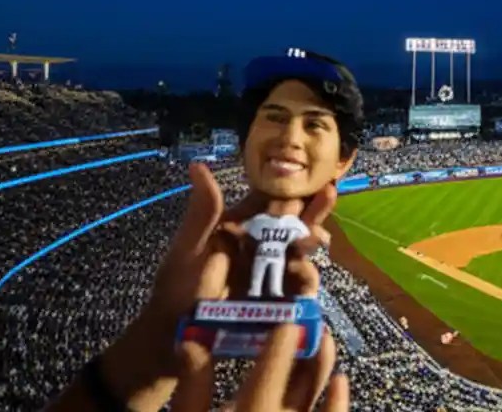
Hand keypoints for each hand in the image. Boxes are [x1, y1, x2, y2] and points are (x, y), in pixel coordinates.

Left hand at [96, 165, 334, 410]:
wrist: (174, 338)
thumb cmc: (177, 289)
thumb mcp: (187, 248)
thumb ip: (203, 211)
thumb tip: (197, 164)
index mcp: (240, 227)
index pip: (270, 200)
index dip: (290, 187)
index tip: (307, 175)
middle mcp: (261, 246)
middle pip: (294, 222)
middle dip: (313, 209)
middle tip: (327, 193)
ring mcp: (272, 273)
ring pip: (301, 251)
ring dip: (312, 240)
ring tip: (316, 236)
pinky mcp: (280, 300)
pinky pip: (300, 286)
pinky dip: (307, 277)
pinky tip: (308, 271)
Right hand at [170, 324, 348, 411]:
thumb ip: (192, 390)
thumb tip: (191, 343)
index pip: (268, 375)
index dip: (279, 345)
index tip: (286, 319)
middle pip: (301, 383)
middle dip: (308, 350)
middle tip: (311, 322)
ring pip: (321, 400)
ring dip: (324, 368)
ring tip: (324, 339)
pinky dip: (337, 403)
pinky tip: (341, 381)